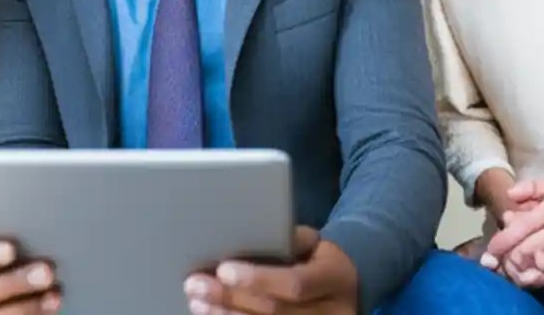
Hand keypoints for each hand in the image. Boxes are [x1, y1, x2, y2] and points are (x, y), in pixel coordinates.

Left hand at [184, 226, 357, 313]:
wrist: (348, 286)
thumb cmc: (320, 259)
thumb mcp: (315, 241)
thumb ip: (289, 240)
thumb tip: (249, 235)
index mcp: (335, 280)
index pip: (295, 284)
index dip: (258, 279)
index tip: (223, 269)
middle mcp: (332, 313)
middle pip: (275, 312)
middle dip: (231, 298)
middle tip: (195, 285)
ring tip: (198, 303)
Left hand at [482, 184, 543, 288]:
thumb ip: (530, 188)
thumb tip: (509, 194)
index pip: (522, 226)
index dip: (504, 242)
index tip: (489, 254)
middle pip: (532, 247)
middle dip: (513, 260)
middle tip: (499, 268)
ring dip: (530, 271)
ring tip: (515, 276)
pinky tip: (534, 280)